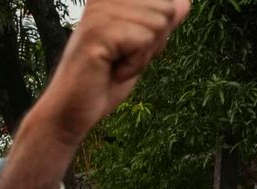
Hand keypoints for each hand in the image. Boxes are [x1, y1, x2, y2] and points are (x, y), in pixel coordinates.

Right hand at [31, 0, 189, 142]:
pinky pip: (144, 41)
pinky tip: (111, 70)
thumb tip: (185, 3)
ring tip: (115, 63)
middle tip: (122, 58)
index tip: (130, 47)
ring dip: (143, 54)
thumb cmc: (105, 79)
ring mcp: (100, 11)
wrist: (72, 110)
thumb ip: (161, 22)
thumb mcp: (142, 47)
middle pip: (168, 8)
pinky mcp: (100, 31)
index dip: (160, 31)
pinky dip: (134, 64)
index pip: (169, 0)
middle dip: (154, 42)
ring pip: (158, 24)